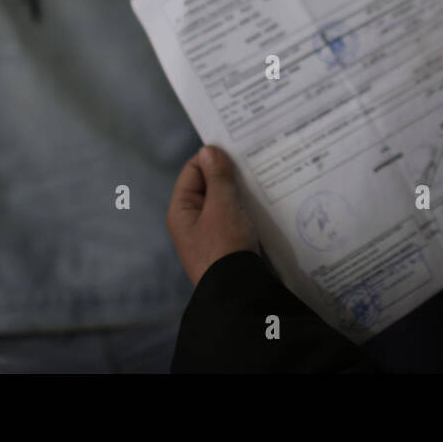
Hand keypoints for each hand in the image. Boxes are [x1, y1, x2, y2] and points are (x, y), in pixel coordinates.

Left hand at [167, 145, 260, 286]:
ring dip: (239, 192)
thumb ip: (217, 177)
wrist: (237, 291)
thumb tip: (208, 151)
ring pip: (223, 202)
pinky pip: (233, 218)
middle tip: (251, 163)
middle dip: (228, 175)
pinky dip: (245, 209)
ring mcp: (208, 234)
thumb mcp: (222, 207)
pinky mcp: (225, 244)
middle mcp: (191, 221)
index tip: (236, 149)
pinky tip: (261, 204)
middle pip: (208, 185)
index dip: (212, 158)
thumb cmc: (225, 247)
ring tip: (259, 182)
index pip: (193, 170)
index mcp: (181, 210)